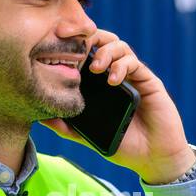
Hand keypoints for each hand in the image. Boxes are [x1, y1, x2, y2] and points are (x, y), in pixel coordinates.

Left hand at [40, 28, 195, 184]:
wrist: (154, 158)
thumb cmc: (125, 146)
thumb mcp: (89, 137)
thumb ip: (67, 127)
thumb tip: (41, 118)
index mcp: (100, 83)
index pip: (86, 53)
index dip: (73, 45)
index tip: (57, 44)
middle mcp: (116, 74)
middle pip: (103, 41)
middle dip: (88, 38)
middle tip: (75, 46)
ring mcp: (133, 76)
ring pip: (119, 46)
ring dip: (105, 52)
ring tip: (95, 68)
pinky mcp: (148, 81)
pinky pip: (134, 63)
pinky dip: (121, 66)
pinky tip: (112, 80)